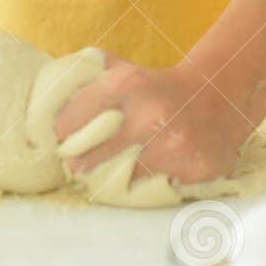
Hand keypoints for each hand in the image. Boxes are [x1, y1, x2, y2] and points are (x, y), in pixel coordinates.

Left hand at [52, 54, 255, 185]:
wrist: (221, 97)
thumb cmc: (158, 87)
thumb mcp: (124, 69)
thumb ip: (86, 75)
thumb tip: (44, 94)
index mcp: (129, 86)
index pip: (73, 118)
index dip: (61, 133)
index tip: (59, 140)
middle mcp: (151, 116)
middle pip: (89, 159)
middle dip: (79, 164)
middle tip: (76, 166)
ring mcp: (174, 149)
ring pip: (121, 184)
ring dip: (112, 183)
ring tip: (108, 177)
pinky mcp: (195, 173)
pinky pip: (155, 195)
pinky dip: (147, 192)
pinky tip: (146, 180)